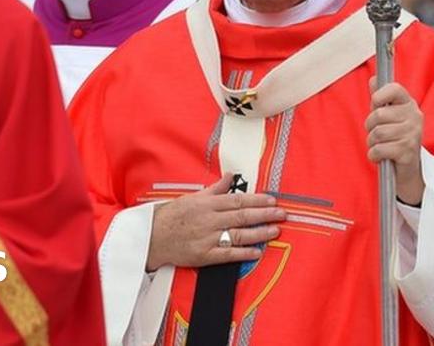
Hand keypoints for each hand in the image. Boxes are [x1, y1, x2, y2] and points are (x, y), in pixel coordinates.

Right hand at [147, 174, 284, 270]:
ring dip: (259, 233)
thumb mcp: (192, 197)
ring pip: (238, 235)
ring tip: (275, 230)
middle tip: (282, 213)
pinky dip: (243, 253)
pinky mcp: (204, 256)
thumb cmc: (172, 216)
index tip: (272, 200)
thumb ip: (215, 189)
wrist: (151, 238)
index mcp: (206, 204)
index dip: (256, 200)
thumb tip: (230, 177)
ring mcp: (207, 238)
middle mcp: (208, 220)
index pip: (237, 200)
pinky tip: (257, 252)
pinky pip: (227, 254)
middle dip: (264, 214)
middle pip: (242, 216)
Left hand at [366, 80, 424, 205]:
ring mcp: (412, 134)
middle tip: (376, 133)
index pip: (395, 89)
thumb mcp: (390, 116)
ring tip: (378, 145)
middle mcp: (414, 117)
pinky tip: (380, 156)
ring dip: (371, 142)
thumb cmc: (396, 138)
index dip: (380, 94)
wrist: (409, 168)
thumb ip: (381, 98)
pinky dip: (374, 155)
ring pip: (377, 133)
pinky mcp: (408, 152)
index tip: (375, 103)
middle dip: (370, 126)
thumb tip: (373, 79)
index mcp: (409, 104)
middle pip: (379, 114)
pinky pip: (379, 149)